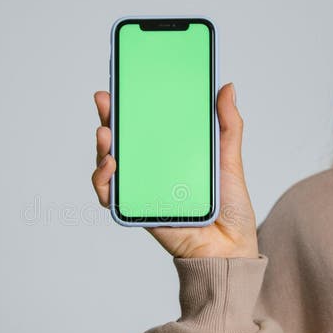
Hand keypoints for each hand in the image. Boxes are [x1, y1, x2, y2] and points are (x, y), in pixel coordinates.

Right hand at [91, 83, 259, 258]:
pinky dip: (103, 181)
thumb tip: (226, 87)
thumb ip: (228, 125)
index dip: (130, 105)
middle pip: (122, 141)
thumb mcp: (230, 159)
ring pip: (109, 165)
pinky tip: (111, 167)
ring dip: (101, 148)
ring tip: (106, 136)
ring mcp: (142, 189)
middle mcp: (152, 169)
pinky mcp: (137, 210)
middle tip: (105, 101)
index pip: (145, 124)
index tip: (122, 85)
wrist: (230, 248)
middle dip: (108, 119)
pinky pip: (110, 196)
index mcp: (172, 152)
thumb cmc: (230, 208)